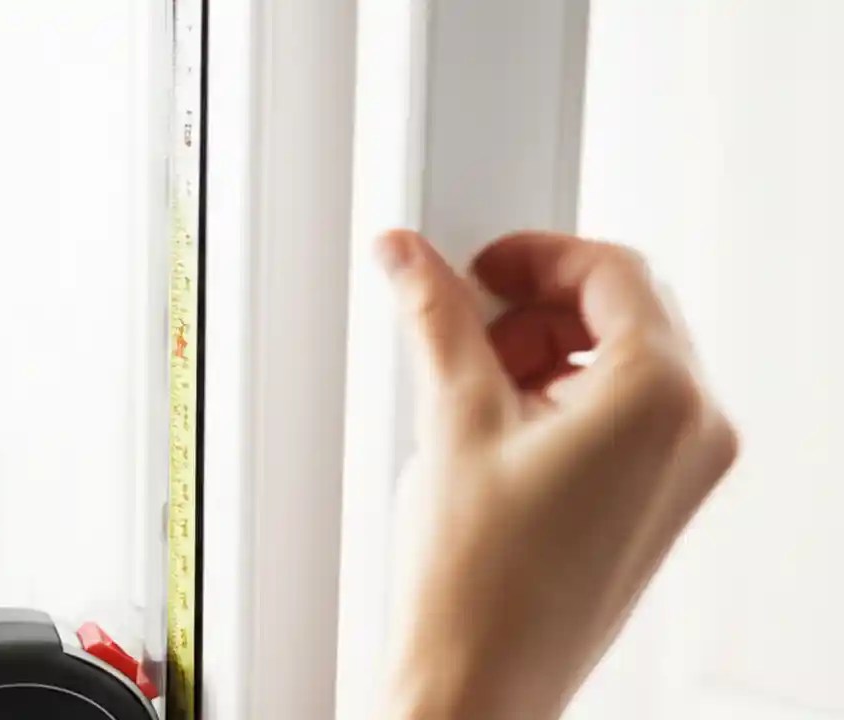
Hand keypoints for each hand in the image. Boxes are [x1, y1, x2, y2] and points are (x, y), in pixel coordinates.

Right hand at [375, 230, 737, 719]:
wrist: (479, 683)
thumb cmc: (479, 584)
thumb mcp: (453, 420)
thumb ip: (435, 318)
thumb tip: (410, 257)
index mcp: (663, 398)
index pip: (614, 270)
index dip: (536, 254)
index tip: (481, 265)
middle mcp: (693, 431)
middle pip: (623, 312)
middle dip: (537, 308)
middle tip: (467, 326)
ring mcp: (683, 470)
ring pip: (621, 360)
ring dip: (546, 352)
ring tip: (474, 391)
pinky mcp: (656, 498)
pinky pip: (623, 412)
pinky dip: (563, 397)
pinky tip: (498, 428)